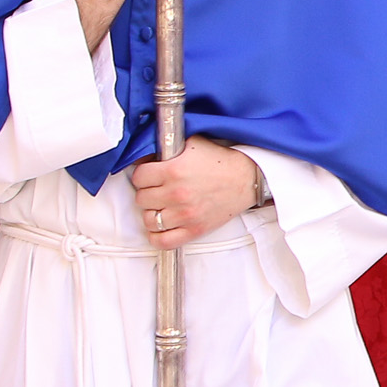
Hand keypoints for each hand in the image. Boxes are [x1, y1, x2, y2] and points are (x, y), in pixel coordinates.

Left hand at [129, 138, 261, 248]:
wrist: (247, 178)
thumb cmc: (222, 162)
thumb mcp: (191, 145)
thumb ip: (166, 150)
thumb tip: (145, 158)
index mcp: (173, 170)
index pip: (138, 177)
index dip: (143, 176)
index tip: (150, 177)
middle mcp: (177, 193)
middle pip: (141, 199)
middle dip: (148, 193)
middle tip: (158, 190)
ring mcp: (185, 214)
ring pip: (148, 220)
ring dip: (152, 213)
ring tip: (161, 207)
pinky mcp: (195, 229)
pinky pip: (163, 241)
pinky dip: (157, 236)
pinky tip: (162, 227)